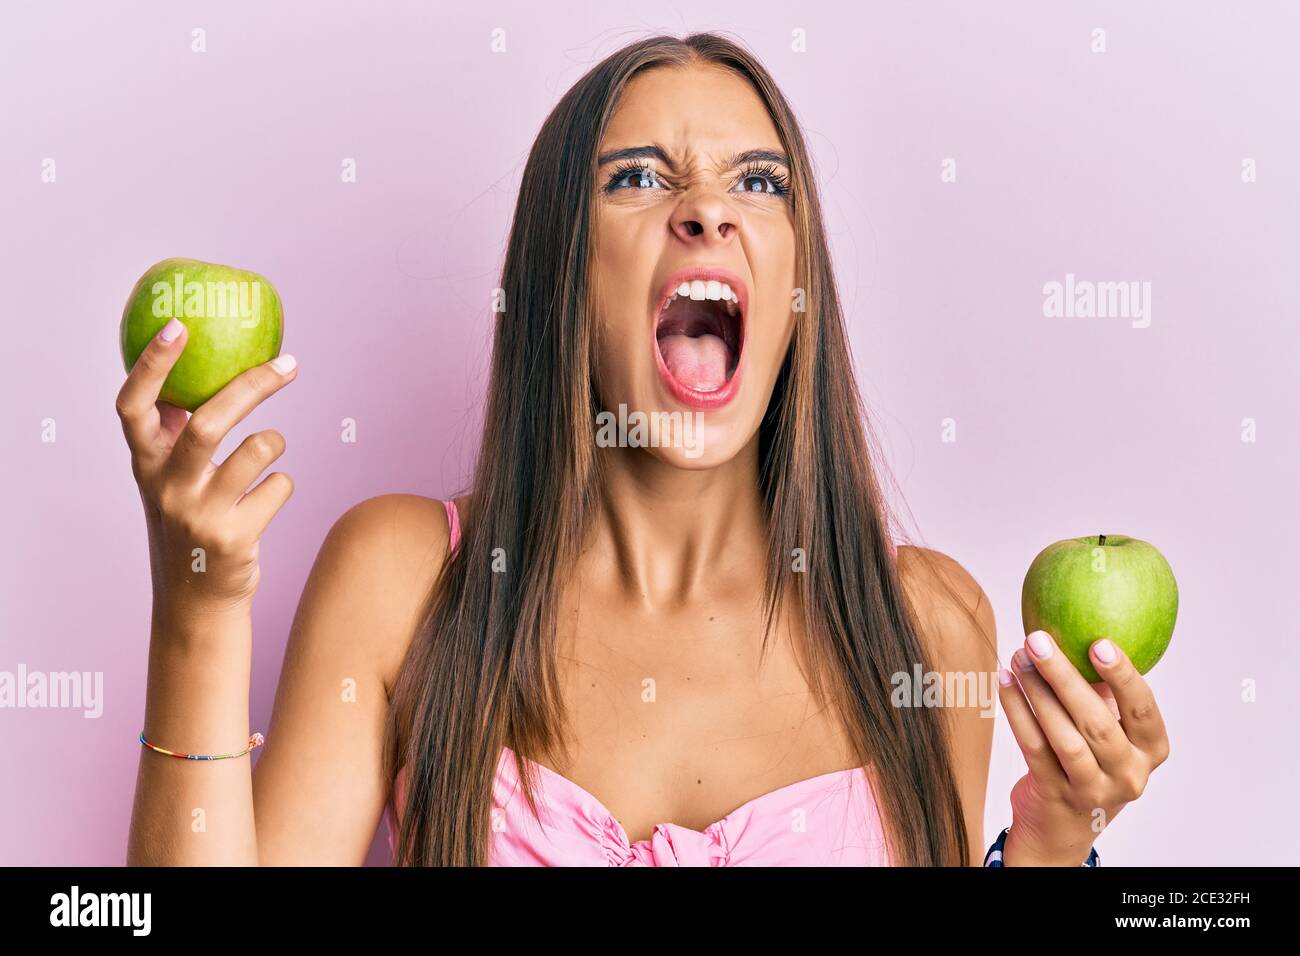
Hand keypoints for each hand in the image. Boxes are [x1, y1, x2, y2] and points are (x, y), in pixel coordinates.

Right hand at [115, 317, 297, 616]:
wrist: (196, 602)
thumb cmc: (191, 524)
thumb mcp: (171, 481)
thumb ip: (177, 436)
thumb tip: (202, 372)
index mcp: (146, 465)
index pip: (134, 406)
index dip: (151, 365)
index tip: (178, 326)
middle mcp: (166, 488)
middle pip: (207, 422)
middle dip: (252, 387)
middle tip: (288, 364)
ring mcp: (199, 515)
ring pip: (257, 450)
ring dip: (276, 441)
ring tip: (272, 449)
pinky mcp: (234, 538)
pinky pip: (280, 485)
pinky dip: (284, 483)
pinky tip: (269, 497)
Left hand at [996, 629, 1170, 864]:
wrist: (1064, 826)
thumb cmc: (1091, 759)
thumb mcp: (1111, 730)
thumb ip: (1105, 689)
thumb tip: (1080, 625)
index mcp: (1151, 751)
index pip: (1144, 711)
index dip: (1123, 676)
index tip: (1100, 642)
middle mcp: (1128, 774)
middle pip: (1097, 723)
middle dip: (1064, 677)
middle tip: (1038, 640)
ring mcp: (1092, 789)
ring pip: (1063, 737)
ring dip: (1036, 692)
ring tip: (1017, 657)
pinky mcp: (1055, 794)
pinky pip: (1032, 746)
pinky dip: (1016, 711)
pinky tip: (1003, 682)